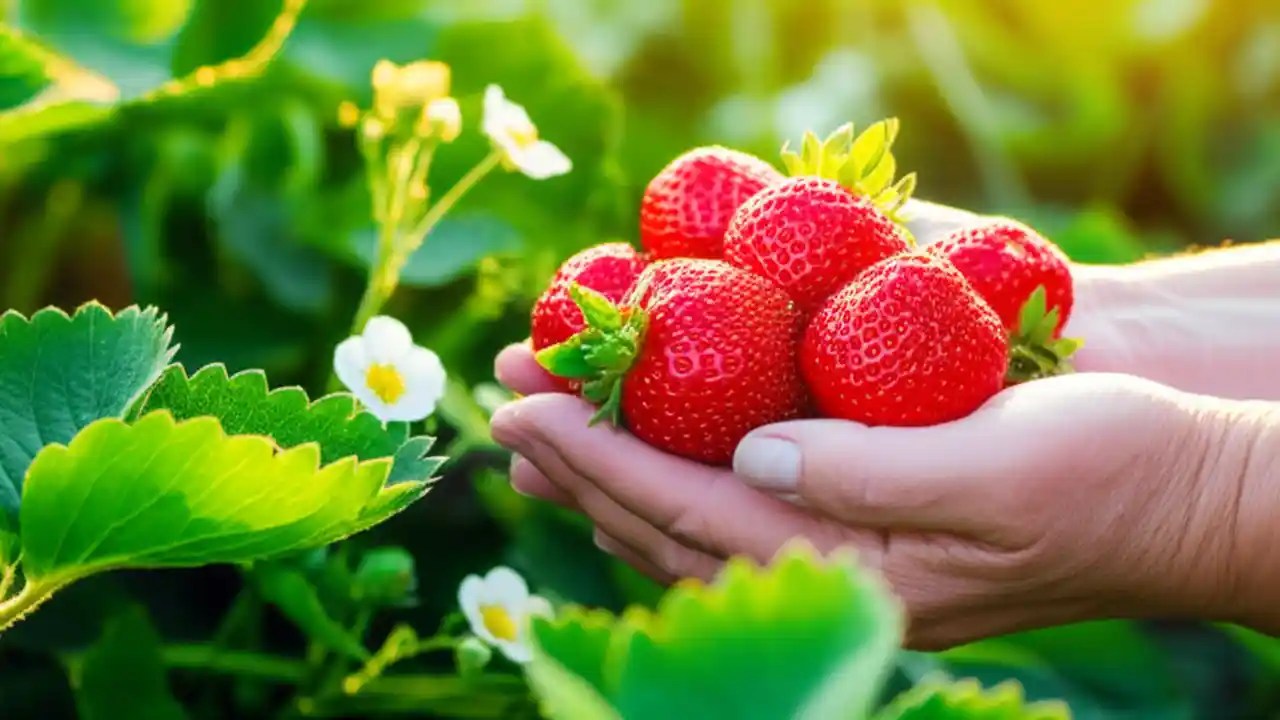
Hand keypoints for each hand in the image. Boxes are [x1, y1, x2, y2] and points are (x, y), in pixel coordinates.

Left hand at [491, 342, 1257, 647]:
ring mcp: (853, 563)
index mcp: (863, 570)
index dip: (598, 453)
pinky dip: (674, 486)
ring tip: (539, 442)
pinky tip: (643, 464)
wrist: (1196, 498)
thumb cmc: (1118, 472)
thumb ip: (866, 472)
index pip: (692, 511)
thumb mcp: (1000, 466)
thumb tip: (745, 457)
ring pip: (695, 528)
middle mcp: (841, 579)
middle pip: (672, 527)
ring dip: (612, 478)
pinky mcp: (871, 534)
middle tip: (504, 407)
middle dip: (581, 465)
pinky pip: (742, 518)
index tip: (521, 406)